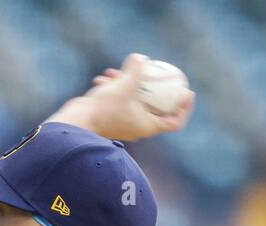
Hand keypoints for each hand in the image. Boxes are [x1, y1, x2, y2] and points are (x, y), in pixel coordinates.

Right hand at [55, 53, 194, 141]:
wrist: (78, 122)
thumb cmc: (103, 109)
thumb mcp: (123, 85)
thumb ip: (135, 71)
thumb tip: (142, 58)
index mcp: (147, 126)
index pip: (174, 122)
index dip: (184, 109)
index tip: (188, 93)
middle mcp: (138, 127)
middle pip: (156, 110)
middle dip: (157, 91)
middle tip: (162, 75)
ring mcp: (124, 123)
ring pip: (135, 101)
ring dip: (131, 85)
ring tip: (119, 72)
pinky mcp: (110, 118)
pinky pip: (119, 101)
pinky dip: (116, 88)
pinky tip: (105, 77)